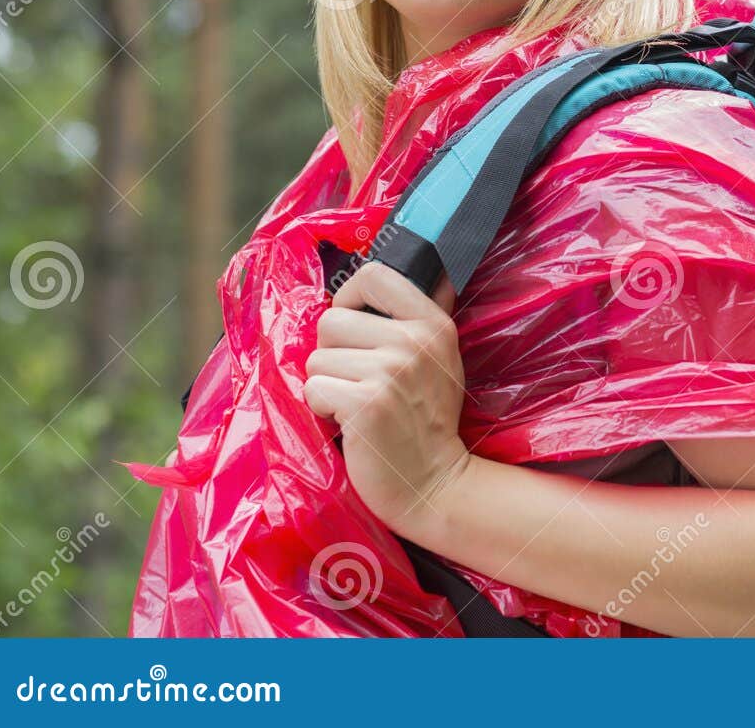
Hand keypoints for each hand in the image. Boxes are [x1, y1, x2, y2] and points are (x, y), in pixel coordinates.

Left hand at [306, 261, 471, 538]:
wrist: (433, 482)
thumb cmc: (428, 419)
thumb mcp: (442, 358)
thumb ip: (426, 316)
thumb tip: (436, 271)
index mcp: (432, 323)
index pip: (374, 275)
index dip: (349, 298)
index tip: (354, 326)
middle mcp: (414, 340)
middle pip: (331, 321)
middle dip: (331, 353)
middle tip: (357, 382)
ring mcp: (391, 371)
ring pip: (316, 359)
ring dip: (326, 385)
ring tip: (355, 406)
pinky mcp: (365, 404)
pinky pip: (313, 389)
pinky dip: (322, 410)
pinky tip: (349, 424)